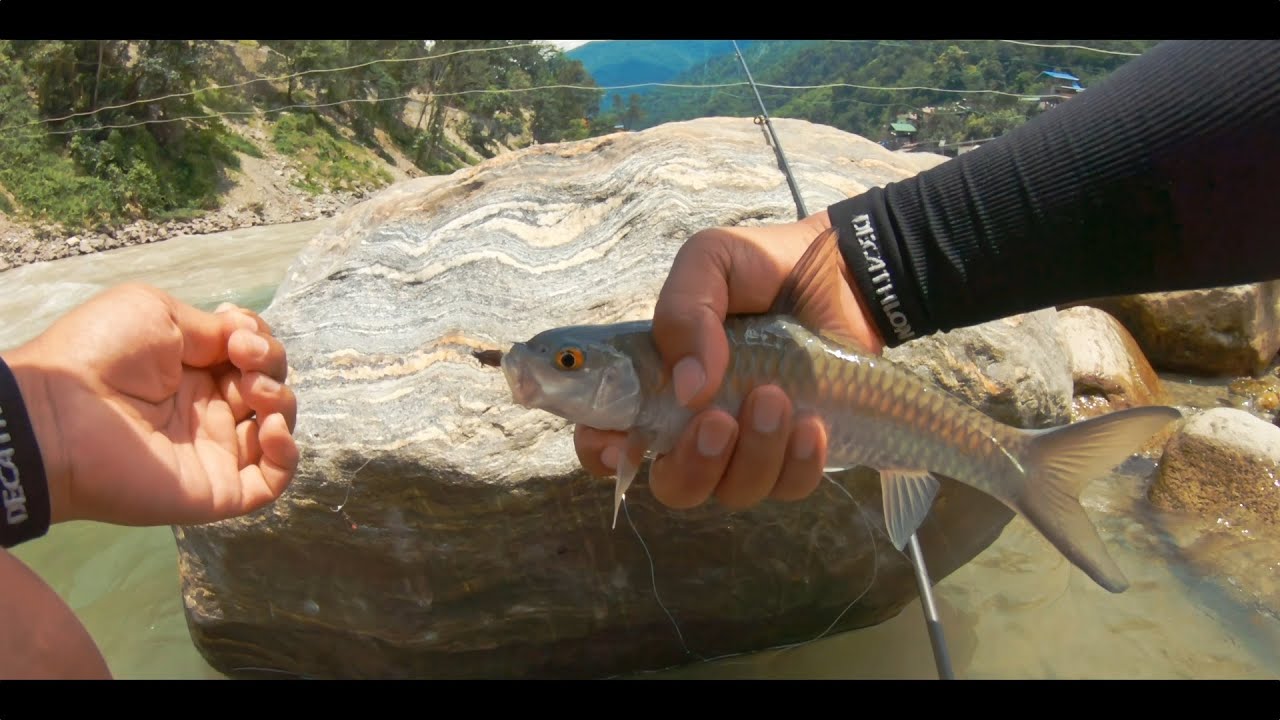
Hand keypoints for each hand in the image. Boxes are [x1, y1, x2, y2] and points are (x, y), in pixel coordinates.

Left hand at [0, 283, 298, 526]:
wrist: (59, 414)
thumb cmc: (99, 354)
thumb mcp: (157, 312)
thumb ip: (213, 328)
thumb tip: (246, 343)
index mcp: (193, 370)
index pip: (252, 356)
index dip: (259, 339)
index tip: (238, 332)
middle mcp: (208, 410)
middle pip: (270, 386)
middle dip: (271, 364)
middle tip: (244, 359)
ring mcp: (215, 451)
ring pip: (277, 429)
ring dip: (281, 402)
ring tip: (253, 392)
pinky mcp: (219, 489)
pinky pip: (272, 481)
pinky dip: (286, 454)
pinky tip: (269, 429)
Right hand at [573, 210, 884, 511]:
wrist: (844, 275)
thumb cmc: (763, 268)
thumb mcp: (711, 260)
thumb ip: (685, 311)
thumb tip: (687, 389)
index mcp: (655, 382)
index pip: (606, 437)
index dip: (601, 451)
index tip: (621, 446)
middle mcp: (692, 426)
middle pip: (673, 486)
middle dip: (693, 464)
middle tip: (720, 418)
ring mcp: (745, 448)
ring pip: (733, 490)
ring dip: (753, 454)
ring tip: (777, 398)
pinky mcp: (795, 456)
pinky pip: (788, 487)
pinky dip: (798, 463)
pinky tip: (813, 425)